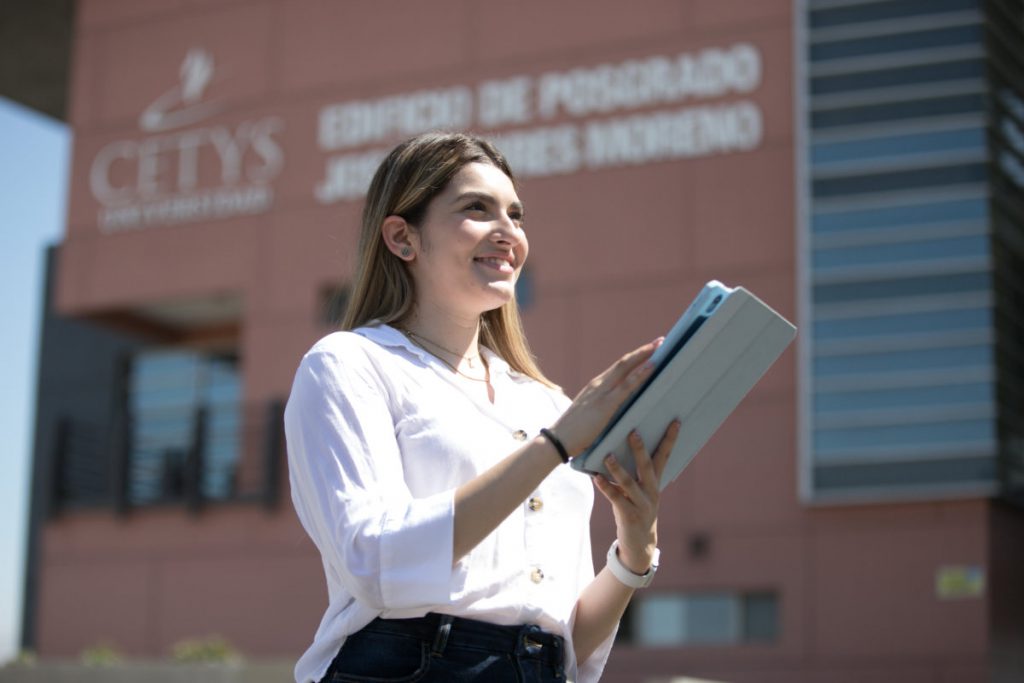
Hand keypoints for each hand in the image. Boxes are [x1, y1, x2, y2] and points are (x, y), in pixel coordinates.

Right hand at [550, 338, 662, 456]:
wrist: (559, 440)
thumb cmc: (574, 433)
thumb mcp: (590, 415)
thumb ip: (602, 408)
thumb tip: (617, 411)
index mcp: (595, 386)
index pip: (618, 367)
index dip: (634, 357)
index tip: (649, 350)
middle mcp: (598, 384)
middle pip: (624, 362)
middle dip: (643, 350)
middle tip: (660, 341)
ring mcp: (602, 392)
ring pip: (626, 367)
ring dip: (645, 356)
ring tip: (660, 346)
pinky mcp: (606, 403)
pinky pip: (627, 385)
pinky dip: (641, 373)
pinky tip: (653, 367)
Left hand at [594, 420, 679, 573]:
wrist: (640, 543)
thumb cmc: (635, 509)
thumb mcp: (638, 490)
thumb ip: (631, 472)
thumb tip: (615, 445)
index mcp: (655, 482)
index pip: (664, 457)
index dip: (669, 439)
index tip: (675, 421)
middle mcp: (651, 491)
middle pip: (647, 467)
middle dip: (640, 450)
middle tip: (633, 432)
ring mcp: (641, 504)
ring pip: (629, 483)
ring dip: (618, 469)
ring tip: (607, 456)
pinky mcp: (629, 515)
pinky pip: (616, 499)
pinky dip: (606, 488)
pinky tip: (596, 478)